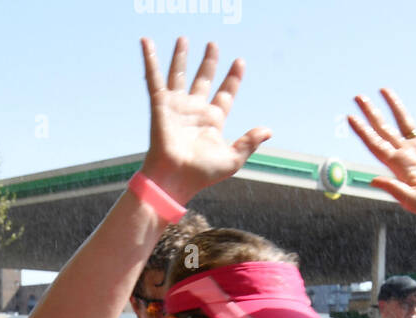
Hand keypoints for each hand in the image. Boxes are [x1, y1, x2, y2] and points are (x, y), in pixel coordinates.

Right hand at [138, 39, 270, 204]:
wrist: (174, 179)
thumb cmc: (201, 175)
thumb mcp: (233, 159)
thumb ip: (249, 142)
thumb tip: (268, 130)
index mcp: (212, 121)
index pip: (225, 94)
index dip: (233, 78)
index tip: (240, 62)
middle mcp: (194, 111)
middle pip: (203, 80)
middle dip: (208, 62)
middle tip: (213, 44)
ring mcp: (177, 107)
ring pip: (179, 75)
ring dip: (181, 57)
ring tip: (183, 39)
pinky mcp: (160, 105)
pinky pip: (154, 78)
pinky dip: (150, 60)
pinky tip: (146, 43)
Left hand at [348, 89, 415, 238]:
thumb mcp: (411, 199)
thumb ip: (394, 188)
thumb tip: (373, 180)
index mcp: (396, 165)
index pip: (375, 143)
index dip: (362, 131)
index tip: (350, 117)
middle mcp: (405, 153)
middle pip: (384, 128)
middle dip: (371, 112)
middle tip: (358, 97)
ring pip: (405, 121)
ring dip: (394, 105)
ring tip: (384, 90)